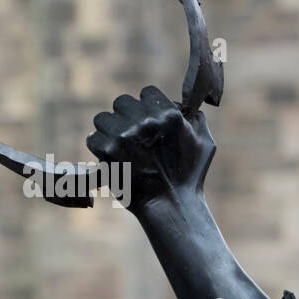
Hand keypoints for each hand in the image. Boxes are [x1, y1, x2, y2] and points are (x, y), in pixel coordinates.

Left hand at [86, 85, 215, 209]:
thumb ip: (197, 120)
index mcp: (169, 115)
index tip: (147, 120)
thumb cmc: (191, 178)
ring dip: (108, 130)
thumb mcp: (206, 144)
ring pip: (102, 118)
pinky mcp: (107, 151)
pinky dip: (99, 148)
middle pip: (121, 102)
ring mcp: (124, 135)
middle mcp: (146, 121)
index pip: (147, 93)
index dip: (146, 106)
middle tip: (130, 135)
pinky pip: (93, 138)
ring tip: (118, 147)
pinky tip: (110, 158)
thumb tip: (186, 108)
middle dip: (125, 116)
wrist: (172, 206)